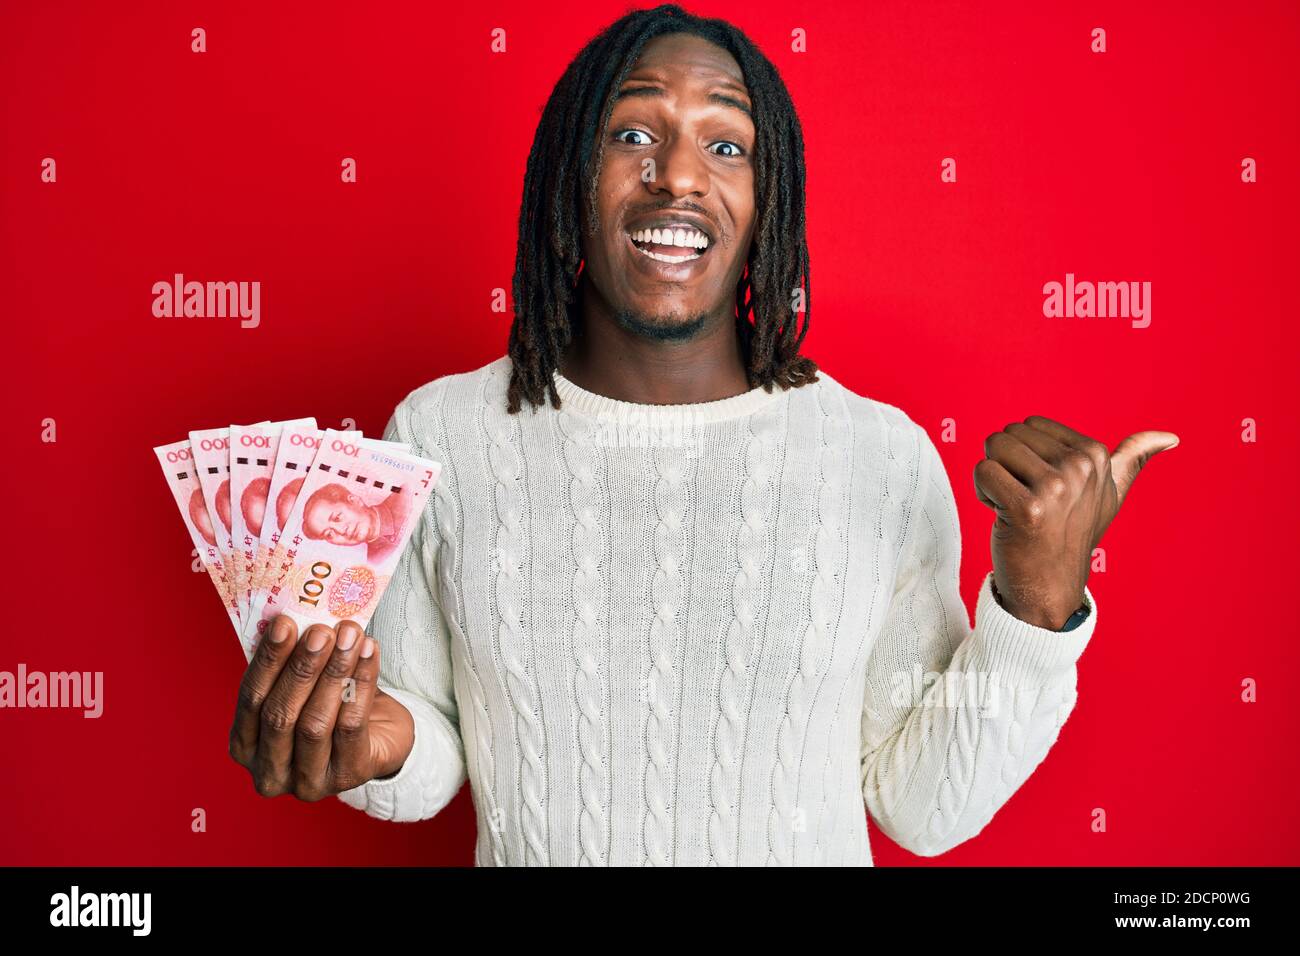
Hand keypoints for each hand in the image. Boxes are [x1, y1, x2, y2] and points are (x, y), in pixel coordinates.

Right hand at [229, 615, 414, 800]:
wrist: (380, 737)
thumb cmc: (330, 707)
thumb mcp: (302, 689)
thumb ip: (290, 665)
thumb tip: (294, 620)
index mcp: (245, 747)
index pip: (250, 700)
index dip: (267, 661)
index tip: (284, 623)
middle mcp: (269, 772)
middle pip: (280, 715)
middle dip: (302, 667)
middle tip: (321, 632)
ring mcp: (307, 782)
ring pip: (315, 722)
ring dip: (334, 672)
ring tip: (350, 636)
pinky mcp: (347, 777)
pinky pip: (351, 725)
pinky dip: (361, 684)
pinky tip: (369, 653)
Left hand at [973, 416, 1178, 628]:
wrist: (1051, 586)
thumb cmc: (1073, 533)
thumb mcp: (1110, 495)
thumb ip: (1132, 460)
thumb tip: (1170, 437)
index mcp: (1095, 455)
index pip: (1029, 424)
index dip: (1025, 456)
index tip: (1044, 489)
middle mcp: (1080, 468)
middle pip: (1008, 434)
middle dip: (1006, 466)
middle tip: (1027, 501)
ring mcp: (1056, 488)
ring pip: (993, 448)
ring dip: (993, 479)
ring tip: (1016, 507)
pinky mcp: (1027, 508)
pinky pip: (983, 471)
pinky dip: (983, 493)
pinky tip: (1004, 518)